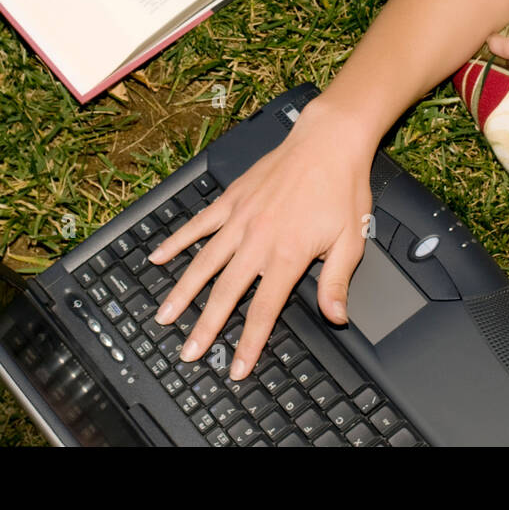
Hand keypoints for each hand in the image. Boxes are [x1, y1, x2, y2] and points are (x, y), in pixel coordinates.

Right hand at [145, 98, 373, 380]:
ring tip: (164, 317)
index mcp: (287, 255)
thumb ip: (337, 282)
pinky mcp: (231, 199)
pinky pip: (198, 224)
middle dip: (205, 327)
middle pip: (225, 293)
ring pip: (204, 263)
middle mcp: (258, 240)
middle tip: (188, 353)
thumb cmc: (342, 188)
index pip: (263, 310)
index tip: (235, 368)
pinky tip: (157, 257)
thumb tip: (336, 317)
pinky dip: (176, 241)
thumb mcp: (351, 240)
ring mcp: (240, 218)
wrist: (328, 141)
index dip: (249, 343)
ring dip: (182, 292)